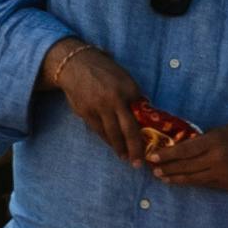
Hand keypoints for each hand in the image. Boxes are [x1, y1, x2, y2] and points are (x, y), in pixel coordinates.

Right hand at [39, 35, 160, 163]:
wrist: (76, 64)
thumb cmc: (104, 71)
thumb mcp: (125, 78)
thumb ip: (134, 96)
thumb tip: (146, 113)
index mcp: (128, 90)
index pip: (141, 115)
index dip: (146, 131)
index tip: (151, 145)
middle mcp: (114, 100)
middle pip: (128, 130)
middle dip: (134, 148)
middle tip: (138, 163)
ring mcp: (98, 107)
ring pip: (111, 133)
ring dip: (119, 148)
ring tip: (125, 157)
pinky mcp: (85, 112)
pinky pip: (98, 130)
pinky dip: (106, 140)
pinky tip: (112, 146)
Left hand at [142, 119, 227, 194]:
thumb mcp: (226, 130)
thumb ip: (206, 139)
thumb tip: (187, 146)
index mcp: (215, 142)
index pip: (184, 150)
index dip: (166, 155)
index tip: (153, 157)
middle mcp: (216, 160)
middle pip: (185, 167)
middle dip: (167, 169)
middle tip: (153, 170)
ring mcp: (222, 175)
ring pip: (193, 179)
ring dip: (176, 178)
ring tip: (163, 178)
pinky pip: (206, 184)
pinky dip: (193, 182)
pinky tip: (184, 181)